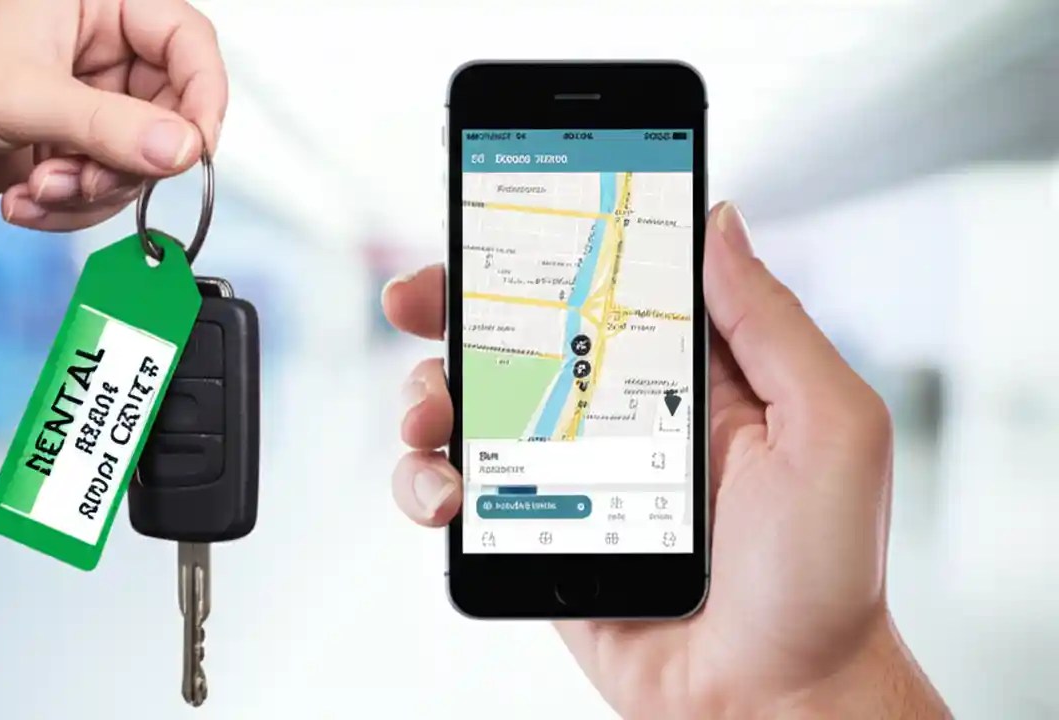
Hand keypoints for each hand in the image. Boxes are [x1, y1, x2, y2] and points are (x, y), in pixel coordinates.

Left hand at [0, 0, 224, 252]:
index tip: (194, 149)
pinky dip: (73, 206)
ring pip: (139, 160)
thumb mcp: (23, 96)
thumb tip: (185, 150)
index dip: (203, 95)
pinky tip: (25, 198)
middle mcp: (95, 47)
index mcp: (91, 2)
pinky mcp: (68, 146)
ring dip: (94, 190)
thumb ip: (111, 126)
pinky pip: (107, 188)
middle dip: (129, 160)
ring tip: (39, 188)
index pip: (186, 40)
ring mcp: (84, 100)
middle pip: (169, 111)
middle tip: (89, 178)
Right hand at [382, 203, 949, 718]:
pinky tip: (445, 497)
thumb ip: (771, 321)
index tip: (494, 218)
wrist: (776, 701)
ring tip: (429, 421)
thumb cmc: (822, 577)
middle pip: (513, 337)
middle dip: (449, 307)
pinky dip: (425, 485)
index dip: (543, 247)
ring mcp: (567, 475)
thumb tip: (719, 223)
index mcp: (687, 377)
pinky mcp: (532, 536)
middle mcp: (617, 415)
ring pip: (467, 409)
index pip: (602, 286)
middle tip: (414, 300)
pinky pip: (458, 493)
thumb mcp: (829, 427)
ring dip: (424, 398)